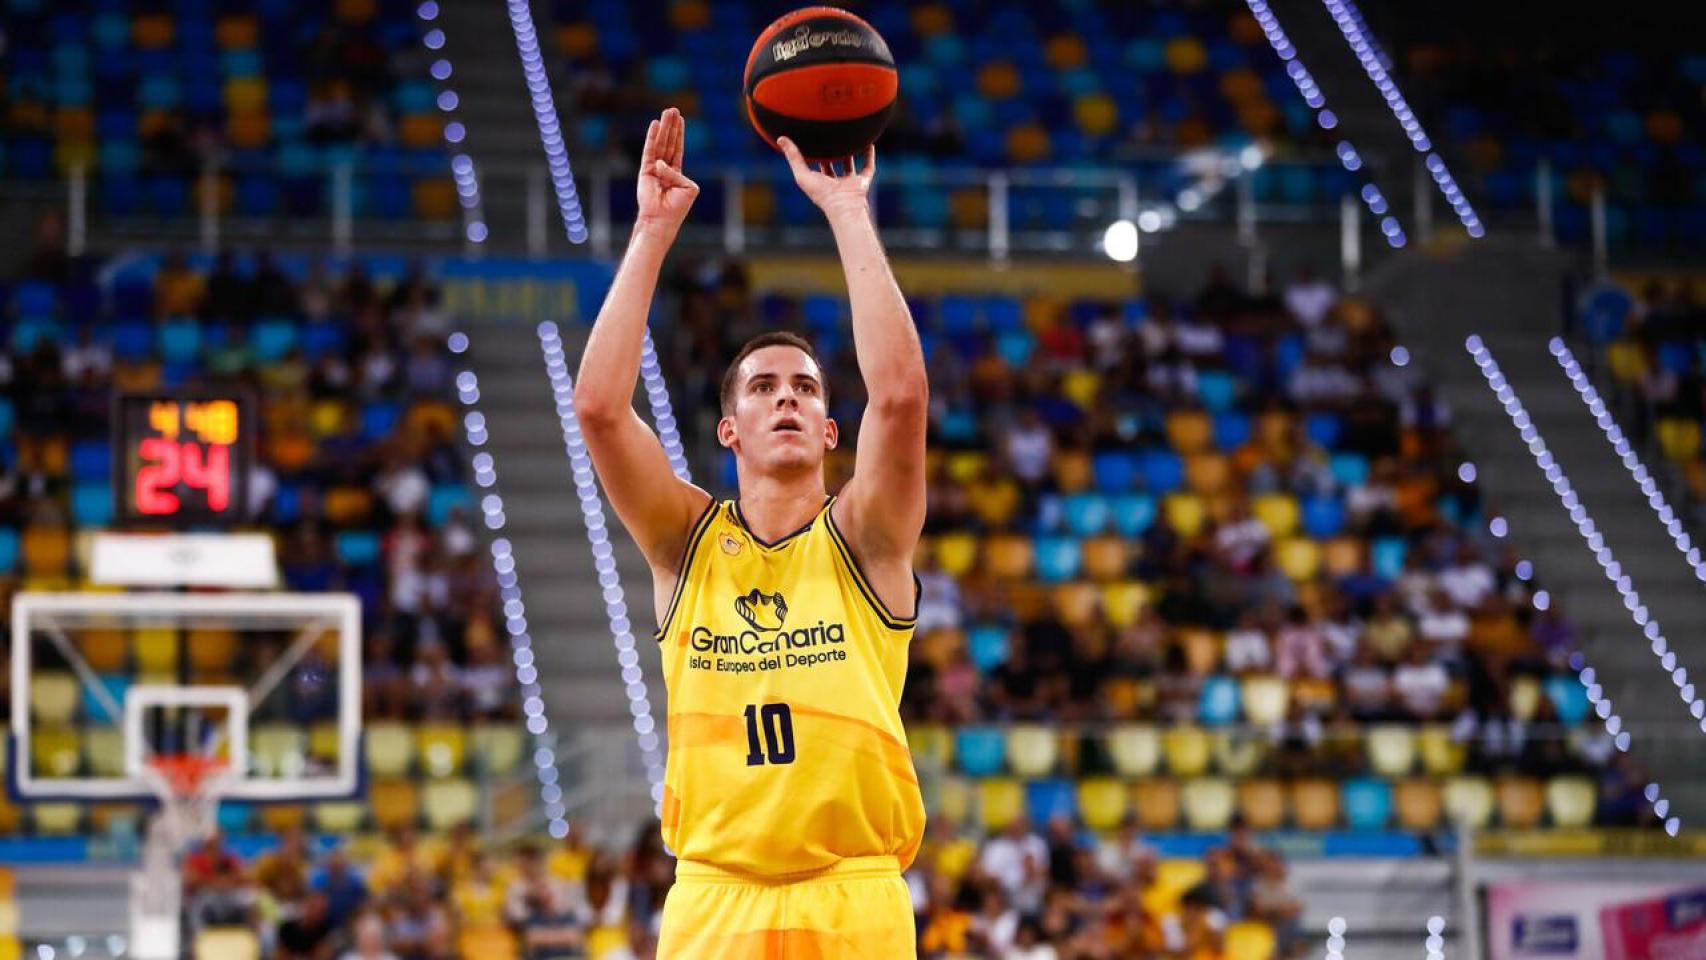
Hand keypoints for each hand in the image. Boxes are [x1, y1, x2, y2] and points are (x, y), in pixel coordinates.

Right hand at [635, 107, 697, 238]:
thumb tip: (660, 163)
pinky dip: (652, 137)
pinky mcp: (645, 170)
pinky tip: (655, 124)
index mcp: (676, 174)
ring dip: (664, 127)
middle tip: (673, 109)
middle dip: (671, 126)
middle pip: (669, 142)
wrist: (661, 219)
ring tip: (667, 112)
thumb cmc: (676, 207)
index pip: (677, 149)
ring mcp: (654, 168)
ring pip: (660, 143)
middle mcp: (664, 169)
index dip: (679, 134)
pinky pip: (650, 150)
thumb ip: (676, 173)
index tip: (680, 119)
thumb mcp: (687, 188)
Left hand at [777, 137, 874, 217]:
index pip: (815, 165)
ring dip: (850, 153)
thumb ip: (793, 157)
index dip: (812, 154)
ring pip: (849, 165)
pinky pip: (868, 167)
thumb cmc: (821, 194)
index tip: (809, 140)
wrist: (843, 206)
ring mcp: (849, 182)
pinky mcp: (862, 182)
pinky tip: (869, 144)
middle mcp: (834, 182)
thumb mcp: (802, 174)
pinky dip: (869, 156)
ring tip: (849, 137)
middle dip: (831, 153)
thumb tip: (781, 138)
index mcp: (819, 182)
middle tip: (829, 136)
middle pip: (832, 165)